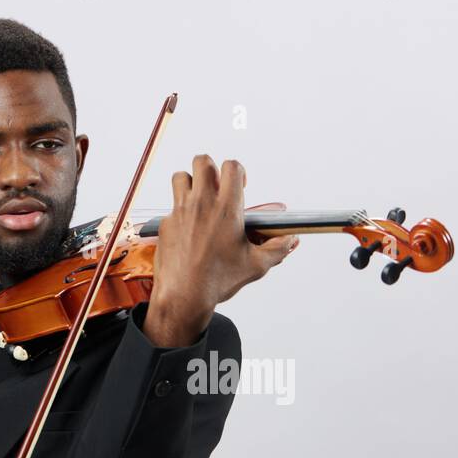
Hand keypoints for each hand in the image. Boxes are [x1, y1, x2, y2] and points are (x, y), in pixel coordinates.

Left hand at [145, 155, 298, 346]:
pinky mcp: (166, 224)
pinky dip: (180, 210)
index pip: (232, 167)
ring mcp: (180, 211)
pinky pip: (171, 206)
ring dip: (190, 182)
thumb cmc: (218, 280)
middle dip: (211, 168)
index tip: (240, 184)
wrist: (185, 295)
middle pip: (202, 162)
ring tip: (199, 198)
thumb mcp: (256, 265)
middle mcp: (202, 203)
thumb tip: (291, 240)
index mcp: (227, 208)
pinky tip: (188, 227)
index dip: (238, 171)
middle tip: (217, 185)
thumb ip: (278, 248)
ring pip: (180, 177)